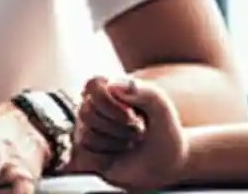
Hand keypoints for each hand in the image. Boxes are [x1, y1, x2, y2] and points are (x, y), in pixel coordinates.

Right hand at [72, 78, 186, 192]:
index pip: (93, 84)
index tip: (131, 114)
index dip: (108, 101)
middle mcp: (95, 106)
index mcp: (112, 88)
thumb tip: (112, 84)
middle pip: (88, 111)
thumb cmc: (163, 131)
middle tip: (139, 130)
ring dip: (115, 141)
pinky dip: (105, 156)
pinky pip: (83, 154)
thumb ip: (143, 91)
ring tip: (131, 142)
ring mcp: (86, 129)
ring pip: (86, 133)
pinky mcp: (83, 152)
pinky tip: (118, 154)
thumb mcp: (161, 107)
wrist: (164, 164)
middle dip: (119, 125)